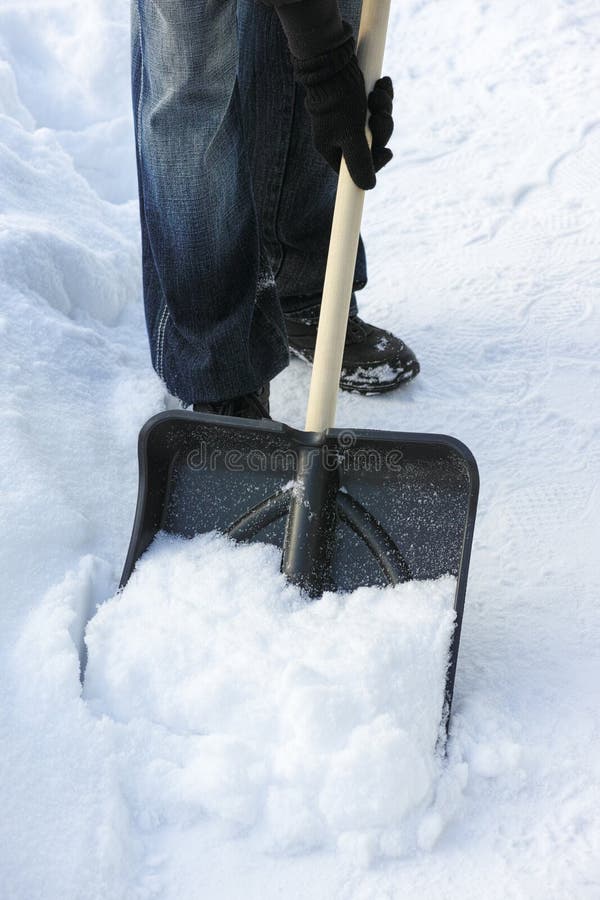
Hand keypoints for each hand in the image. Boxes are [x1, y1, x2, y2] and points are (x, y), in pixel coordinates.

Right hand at [292, 26, 393, 189]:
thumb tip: (368, 187)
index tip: (387, 152)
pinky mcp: (357, 96)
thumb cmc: (338, 99)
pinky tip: (383, 83)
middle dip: (382, 128)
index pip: (356, 168)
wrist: (332, 59)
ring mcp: (349, 114)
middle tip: (380, 115)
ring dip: (384, 108)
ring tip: (379, 93)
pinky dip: (383, 95)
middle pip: (371, 144)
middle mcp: (339, 133)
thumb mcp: (351, 135)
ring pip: (377, 121)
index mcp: (332, 148)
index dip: (375, 163)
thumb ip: (360, 162)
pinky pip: (377, 103)